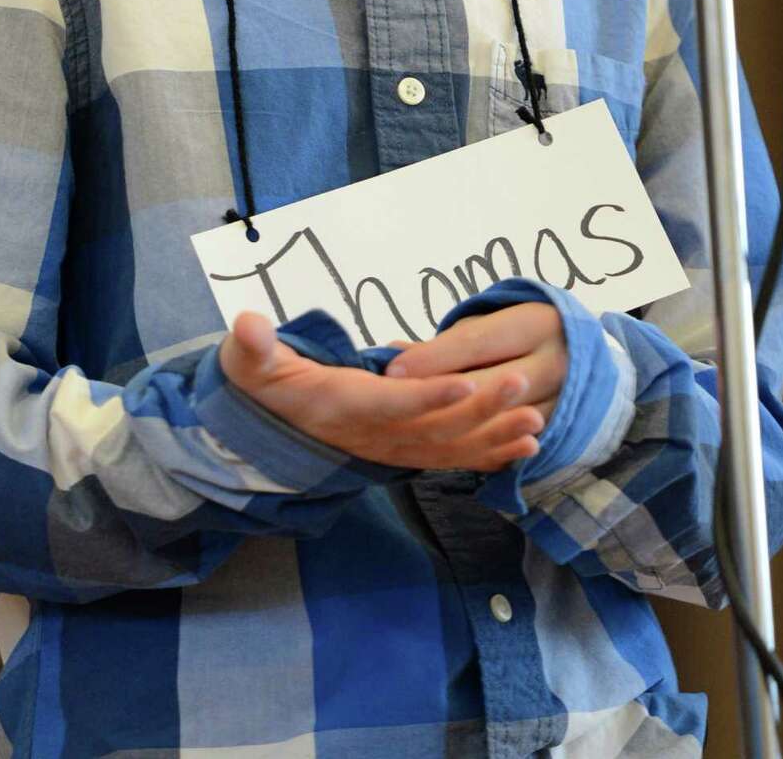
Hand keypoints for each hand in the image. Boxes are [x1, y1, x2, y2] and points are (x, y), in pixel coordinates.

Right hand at [218, 311, 543, 471]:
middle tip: (522, 385)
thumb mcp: (247, 364)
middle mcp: (372, 434)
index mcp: (340, 407)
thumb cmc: (262, 385)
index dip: (426, 398)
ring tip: (536, 423)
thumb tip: (247, 326)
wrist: (264, 427)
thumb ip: (251, 348)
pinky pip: (452, 457)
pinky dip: (490, 454)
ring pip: (450, 447)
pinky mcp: (404, 449)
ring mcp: (391, 447)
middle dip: (480, 410)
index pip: (389, 403)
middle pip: (433, 428)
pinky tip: (527, 447)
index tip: (464, 383)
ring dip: (494, 436)